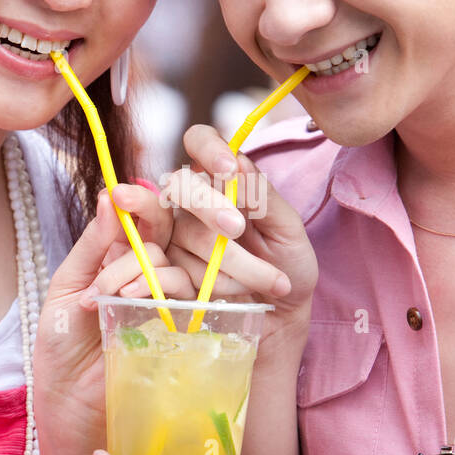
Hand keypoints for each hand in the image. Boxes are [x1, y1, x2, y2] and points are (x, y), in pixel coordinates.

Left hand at [32, 187, 191, 443]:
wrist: (69, 401)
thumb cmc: (62, 347)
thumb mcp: (67, 287)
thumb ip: (92, 246)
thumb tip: (109, 196)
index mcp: (115, 257)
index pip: (139, 218)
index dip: (136, 201)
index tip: (121, 193)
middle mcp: (144, 273)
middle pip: (161, 234)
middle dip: (142, 230)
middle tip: (112, 249)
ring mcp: (163, 299)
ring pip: (169, 263)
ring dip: (138, 270)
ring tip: (107, 296)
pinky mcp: (179, 326)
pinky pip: (186, 295)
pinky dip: (160, 290)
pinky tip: (133, 300)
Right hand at [91, 125, 318, 343]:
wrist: (281, 314)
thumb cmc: (288, 265)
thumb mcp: (288, 230)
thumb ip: (264, 196)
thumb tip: (237, 161)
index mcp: (223, 179)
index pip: (199, 140)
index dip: (207, 148)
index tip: (227, 168)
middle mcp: (192, 201)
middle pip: (180, 186)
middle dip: (209, 207)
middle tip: (237, 230)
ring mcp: (174, 235)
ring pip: (187, 234)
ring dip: (230, 261)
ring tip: (266, 281)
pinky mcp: (166, 270)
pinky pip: (177, 269)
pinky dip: (214, 283)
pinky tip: (237, 294)